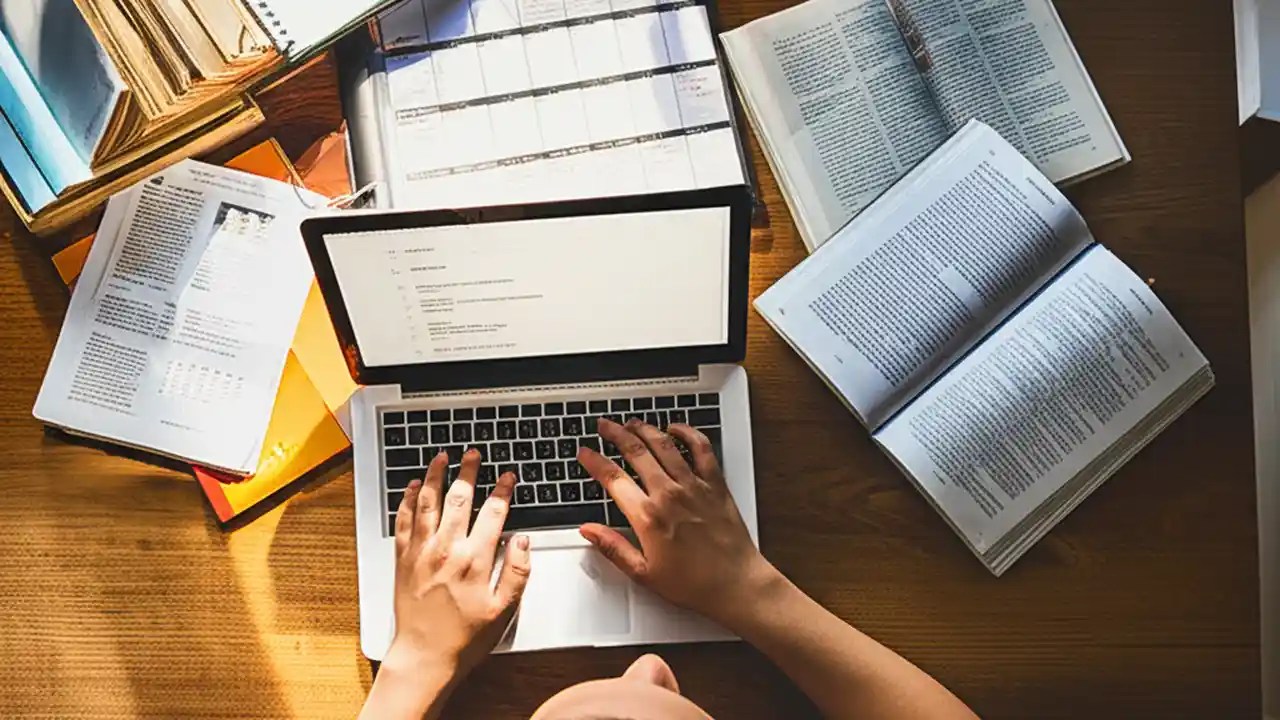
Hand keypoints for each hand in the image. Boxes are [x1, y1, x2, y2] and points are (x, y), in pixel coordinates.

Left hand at [379, 449, 530, 709]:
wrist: (424, 656)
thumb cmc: (464, 638)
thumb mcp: (504, 610)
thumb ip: (517, 572)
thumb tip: (523, 541)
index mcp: (475, 561)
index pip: (493, 513)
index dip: (502, 491)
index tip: (507, 477)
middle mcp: (446, 551)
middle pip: (460, 499)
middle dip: (468, 472)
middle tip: (473, 455)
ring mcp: (421, 552)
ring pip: (428, 503)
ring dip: (436, 476)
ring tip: (442, 458)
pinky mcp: (403, 559)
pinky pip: (403, 521)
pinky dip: (408, 500)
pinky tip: (413, 486)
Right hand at [577, 418, 777, 627]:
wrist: (736, 584)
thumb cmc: (694, 584)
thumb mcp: (643, 573)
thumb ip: (613, 548)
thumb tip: (589, 531)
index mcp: (648, 517)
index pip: (613, 479)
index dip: (594, 462)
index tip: (585, 453)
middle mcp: (669, 495)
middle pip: (635, 452)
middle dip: (615, 434)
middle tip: (604, 426)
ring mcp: (694, 486)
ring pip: (664, 444)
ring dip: (644, 429)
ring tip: (631, 422)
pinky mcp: (715, 484)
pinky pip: (701, 448)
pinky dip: (687, 433)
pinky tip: (676, 428)